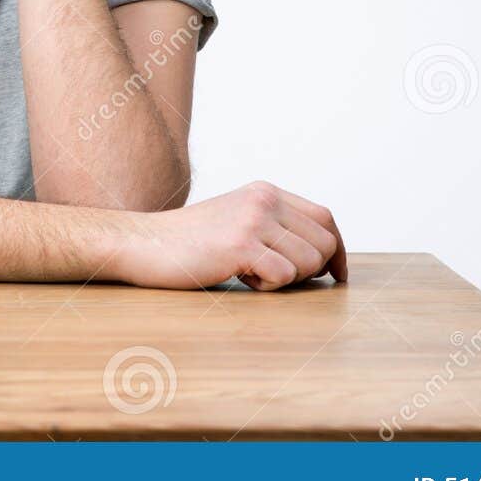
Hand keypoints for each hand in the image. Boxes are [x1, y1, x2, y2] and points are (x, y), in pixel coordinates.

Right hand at [110, 181, 347, 290]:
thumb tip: (322, 257)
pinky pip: (283, 276)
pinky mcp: (241, 244)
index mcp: (265, 192)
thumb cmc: (188, 242)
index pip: (325, 217)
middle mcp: (264, 199)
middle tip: (277, 278)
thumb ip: (274, 226)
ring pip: (309, 262)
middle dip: (311, 270)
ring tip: (252, 275)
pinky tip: (240, 278)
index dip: (337, 249)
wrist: (143, 243)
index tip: (336, 274)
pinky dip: (267, 288)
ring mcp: (253, 220)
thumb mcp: (237, 220)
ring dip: (287, 280)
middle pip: (324, 241)